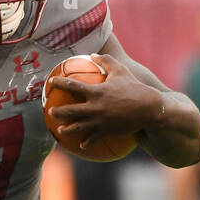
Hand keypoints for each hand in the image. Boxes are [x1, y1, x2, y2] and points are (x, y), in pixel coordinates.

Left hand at [46, 54, 160, 145]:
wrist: (148, 108)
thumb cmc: (134, 87)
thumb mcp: (120, 70)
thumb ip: (106, 61)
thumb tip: (93, 55)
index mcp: (96, 91)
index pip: (72, 86)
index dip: (59, 83)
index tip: (50, 82)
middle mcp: (95, 107)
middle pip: (70, 110)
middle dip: (57, 111)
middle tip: (50, 111)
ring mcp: (100, 121)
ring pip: (78, 127)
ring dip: (67, 129)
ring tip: (60, 130)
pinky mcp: (106, 131)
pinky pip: (93, 139)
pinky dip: (87, 142)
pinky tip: (82, 145)